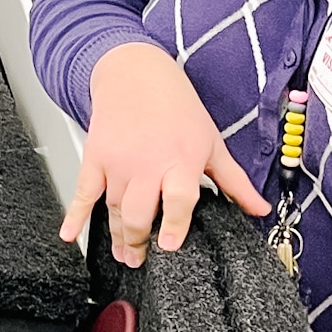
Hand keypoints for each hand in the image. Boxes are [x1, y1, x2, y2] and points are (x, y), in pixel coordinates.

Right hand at [59, 41, 268, 265]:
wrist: (136, 73)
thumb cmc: (176, 107)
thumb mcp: (212, 142)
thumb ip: (234, 181)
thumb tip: (261, 210)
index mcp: (180, 159)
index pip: (178, 199)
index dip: (174, 224)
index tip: (169, 245)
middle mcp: (147, 163)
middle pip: (140, 211)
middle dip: (138, 241)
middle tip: (140, 259)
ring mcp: (118, 161)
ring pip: (115, 209)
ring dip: (117, 236)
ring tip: (124, 253)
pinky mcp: (96, 157)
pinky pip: (84, 192)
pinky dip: (75, 216)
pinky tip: (70, 234)